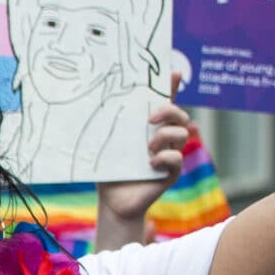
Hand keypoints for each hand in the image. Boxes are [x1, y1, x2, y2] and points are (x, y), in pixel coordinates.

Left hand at [97, 75, 189, 225]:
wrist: (113, 202)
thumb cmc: (109, 172)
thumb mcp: (107, 146)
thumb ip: (108, 128)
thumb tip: (92, 103)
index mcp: (148, 128)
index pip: (164, 102)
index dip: (172, 87)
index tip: (175, 72)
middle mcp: (163, 137)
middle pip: (179, 114)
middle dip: (169, 110)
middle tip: (150, 118)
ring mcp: (170, 153)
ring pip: (182, 132)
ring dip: (165, 135)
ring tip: (147, 147)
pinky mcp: (171, 172)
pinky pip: (177, 158)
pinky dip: (165, 157)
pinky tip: (151, 164)